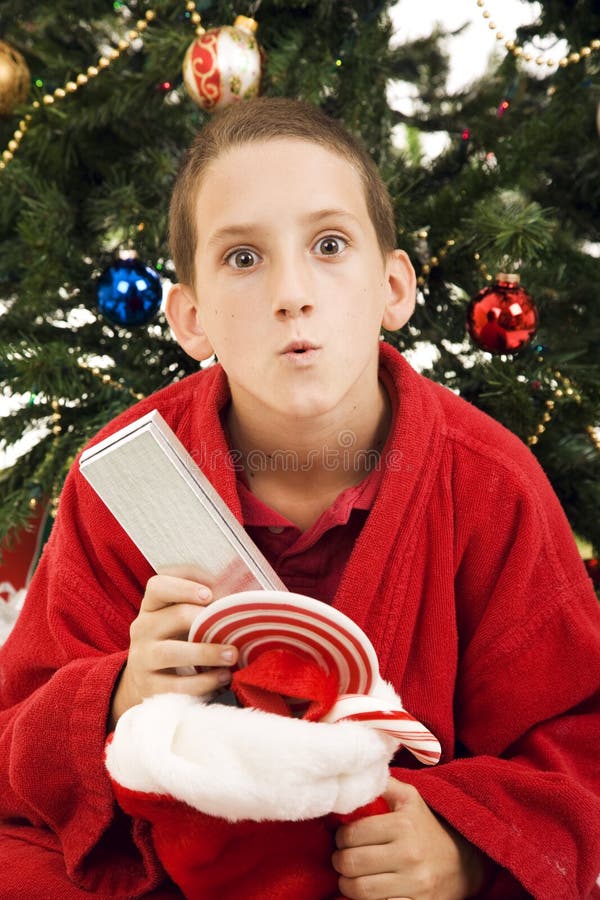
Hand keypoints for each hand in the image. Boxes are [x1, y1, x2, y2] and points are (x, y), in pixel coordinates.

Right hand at [109, 571, 237, 728]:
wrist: (146, 680)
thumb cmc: (175, 639)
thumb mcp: (180, 618)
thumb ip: (202, 604)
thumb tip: (238, 595)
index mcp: (151, 606)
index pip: (158, 586)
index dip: (183, 587)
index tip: (209, 595)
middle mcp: (143, 629)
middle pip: (174, 616)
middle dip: (206, 620)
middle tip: (233, 626)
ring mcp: (142, 658)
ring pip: (172, 652)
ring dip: (206, 653)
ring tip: (232, 655)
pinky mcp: (149, 687)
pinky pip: (177, 685)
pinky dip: (204, 682)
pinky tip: (223, 677)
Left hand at [332, 777, 484, 899]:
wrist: (464, 863)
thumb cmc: (428, 827)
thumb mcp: (410, 799)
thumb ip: (384, 784)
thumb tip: (359, 774)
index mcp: (403, 825)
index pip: (352, 834)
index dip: (340, 837)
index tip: (341, 838)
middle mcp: (409, 855)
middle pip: (352, 863)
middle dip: (339, 861)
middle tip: (341, 858)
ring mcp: (414, 885)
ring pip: (360, 890)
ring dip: (347, 884)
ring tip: (349, 876)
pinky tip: (368, 891)